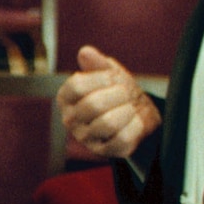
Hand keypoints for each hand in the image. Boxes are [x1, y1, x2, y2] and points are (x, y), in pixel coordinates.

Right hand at [58, 46, 160, 160]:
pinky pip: (123, 139)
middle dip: (118, 94)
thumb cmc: (118, 90)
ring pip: (108, 123)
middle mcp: (71, 120)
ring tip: (130, 106)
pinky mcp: (106, 151)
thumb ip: (97, 62)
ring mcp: (87, 138)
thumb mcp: (108, 71)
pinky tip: (135, 120)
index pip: (76, 86)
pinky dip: (135, 125)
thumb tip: (85, 52)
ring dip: (127, 110)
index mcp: (66, 98)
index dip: (100, 79)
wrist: (137, 112)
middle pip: (92, 105)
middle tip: (127, 92)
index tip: (113, 77)